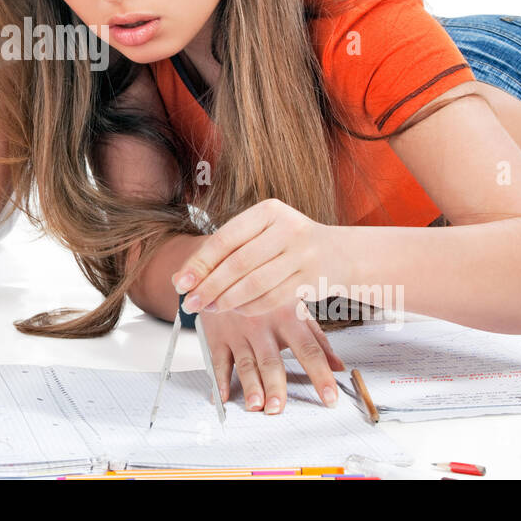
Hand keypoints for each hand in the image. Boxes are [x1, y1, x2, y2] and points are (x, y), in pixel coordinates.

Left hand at [173, 198, 346, 317]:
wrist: (339, 253)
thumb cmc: (288, 242)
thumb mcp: (261, 233)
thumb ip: (225, 250)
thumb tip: (181, 276)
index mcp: (269, 211)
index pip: (225, 239)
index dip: (200, 263)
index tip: (181, 282)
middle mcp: (288, 228)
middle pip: (238, 263)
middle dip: (209, 286)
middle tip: (190, 303)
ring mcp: (302, 254)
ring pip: (254, 284)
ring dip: (227, 300)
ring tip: (209, 308)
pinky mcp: (311, 280)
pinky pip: (272, 299)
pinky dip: (249, 307)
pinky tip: (235, 310)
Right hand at [199, 303, 345, 411]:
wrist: (226, 267)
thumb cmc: (266, 292)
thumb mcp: (295, 306)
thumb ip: (317, 338)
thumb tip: (339, 366)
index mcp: (288, 318)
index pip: (309, 350)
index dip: (321, 375)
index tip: (330, 397)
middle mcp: (263, 325)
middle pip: (271, 360)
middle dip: (275, 385)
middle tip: (278, 407)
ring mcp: (238, 331)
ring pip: (245, 361)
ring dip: (249, 384)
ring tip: (256, 404)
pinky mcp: (217, 335)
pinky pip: (217, 360)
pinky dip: (218, 379)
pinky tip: (222, 397)